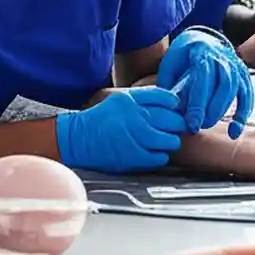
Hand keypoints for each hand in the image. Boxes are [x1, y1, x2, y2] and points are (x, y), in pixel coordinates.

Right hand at [56, 88, 186, 172]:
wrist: (77, 140)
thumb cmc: (99, 121)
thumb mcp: (118, 100)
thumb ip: (142, 99)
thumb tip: (171, 103)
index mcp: (129, 99)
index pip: (165, 98)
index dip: (175, 105)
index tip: (176, 110)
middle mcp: (133, 115)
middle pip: (171, 119)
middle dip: (177, 124)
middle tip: (175, 127)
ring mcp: (134, 136)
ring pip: (169, 140)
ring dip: (170, 141)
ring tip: (165, 141)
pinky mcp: (133, 156)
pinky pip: (160, 157)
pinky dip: (161, 156)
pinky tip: (155, 153)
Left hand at [157, 27, 252, 137]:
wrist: (202, 39)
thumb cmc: (183, 56)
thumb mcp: (170, 64)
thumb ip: (168, 85)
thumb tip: (168, 110)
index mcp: (202, 52)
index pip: (203, 78)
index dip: (198, 103)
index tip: (191, 123)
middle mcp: (223, 58)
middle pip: (222, 85)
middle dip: (210, 109)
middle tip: (197, 127)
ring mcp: (236, 67)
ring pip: (235, 90)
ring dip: (222, 111)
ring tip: (208, 126)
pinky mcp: (243, 77)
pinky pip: (247, 96)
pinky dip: (242, 115)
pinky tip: (233, 131)